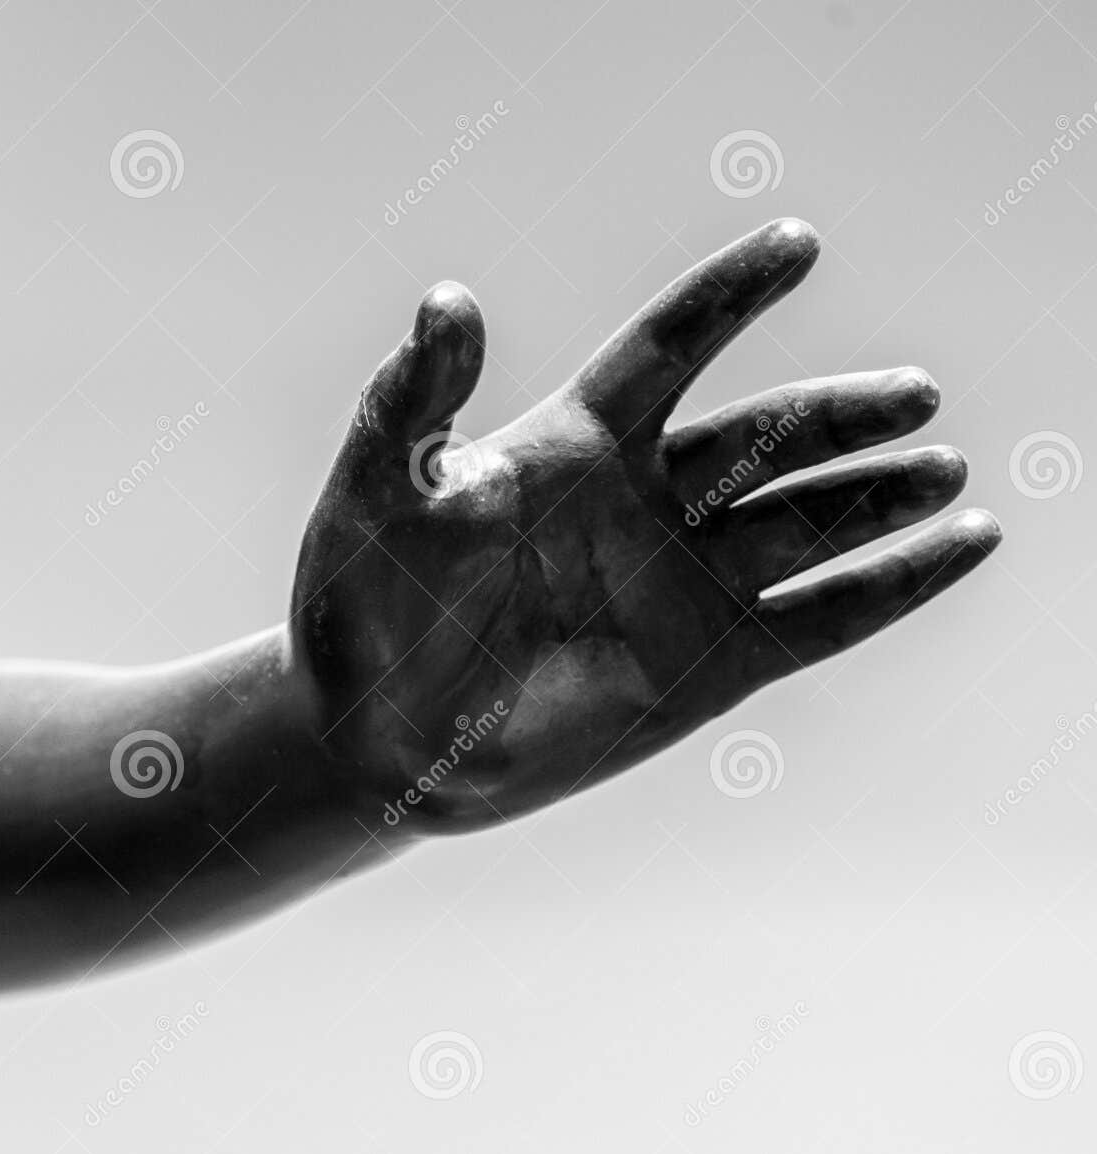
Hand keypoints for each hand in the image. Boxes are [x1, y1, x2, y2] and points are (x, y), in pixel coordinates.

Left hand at [290, 219, 999, 827]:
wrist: (378, 735)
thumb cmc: (363, 604)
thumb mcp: (375, 493)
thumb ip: (413, 401)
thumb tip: (446, 297)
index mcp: (574, 443)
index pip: (669, 349)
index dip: (729, 297)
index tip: (797, 244)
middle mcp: (645, 502)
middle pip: (765, 437)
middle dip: (841, 414)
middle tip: (913, 394)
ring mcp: (685, 583)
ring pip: (806, 521)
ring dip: (879, 493)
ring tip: (945, 468)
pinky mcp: (713, 663)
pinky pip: (823, 617)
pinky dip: (895, 586)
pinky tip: (963, 547)